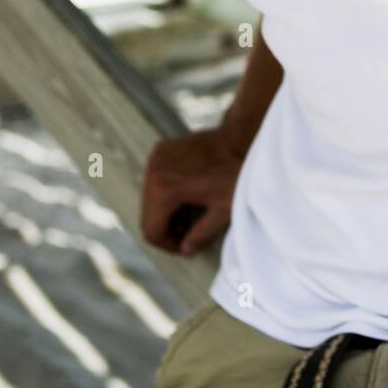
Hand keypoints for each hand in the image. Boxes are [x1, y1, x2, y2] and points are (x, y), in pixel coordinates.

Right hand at [141, 128, 243, 254]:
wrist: (239, 138)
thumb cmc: (237, 173)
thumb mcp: (223, 211)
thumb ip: (201, 234)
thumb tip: (186, 250)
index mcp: (165, 190)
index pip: (151, 231)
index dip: (168, 245)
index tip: (185, 247)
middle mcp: (154, 172)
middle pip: (148, 215)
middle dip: (166, 228)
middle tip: (189, 233)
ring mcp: (156, 158)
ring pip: (149, 198)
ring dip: (165, 210)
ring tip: (191, 213)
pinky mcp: (161, 150)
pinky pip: (155, 180)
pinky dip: (166, 191)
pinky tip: (188, 194)